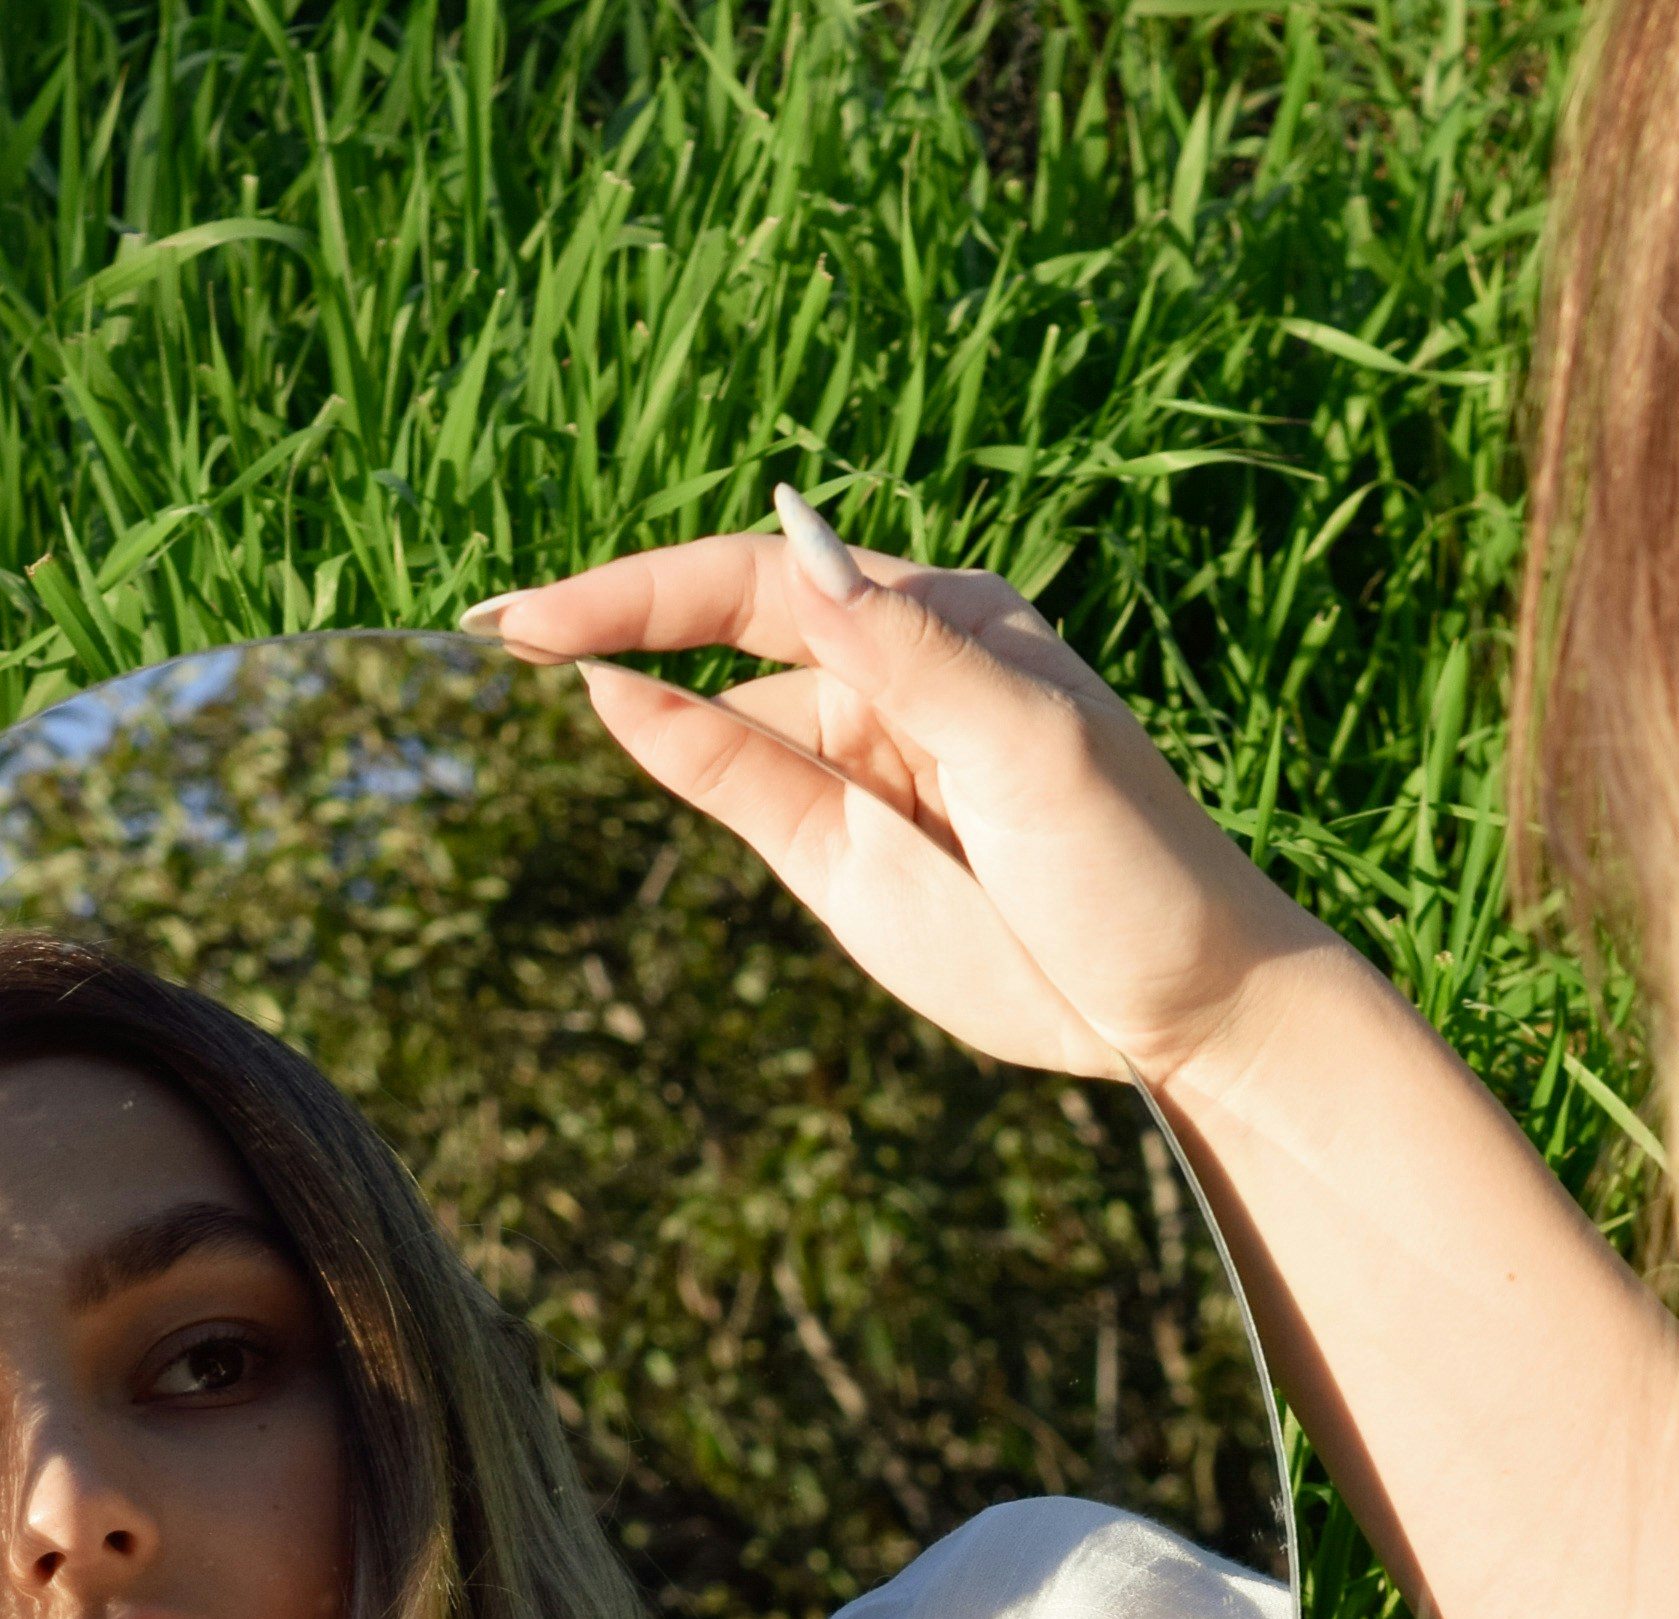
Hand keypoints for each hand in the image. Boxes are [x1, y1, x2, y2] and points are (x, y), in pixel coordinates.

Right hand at [473, 493, 1355, 1093]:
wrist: (1181, 1007)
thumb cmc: (1133, 862)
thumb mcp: (1028, 746)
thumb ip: (904, 654)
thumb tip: (792, 551)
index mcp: (941, 620)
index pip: (769, 575)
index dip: (654, 584)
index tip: (552, 610)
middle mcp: (888, 676)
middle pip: (724, 619)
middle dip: (616, 610)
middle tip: (496, 624)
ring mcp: (856, 764)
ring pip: (714, 703)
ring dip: (625, 675)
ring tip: (512, 658)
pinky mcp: (835, 853)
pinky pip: (735, 782)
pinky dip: (669, 746)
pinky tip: (605, 712)